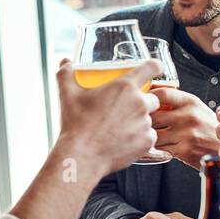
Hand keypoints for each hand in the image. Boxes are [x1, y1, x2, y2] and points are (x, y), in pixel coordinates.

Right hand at [56, 59, 160, 175]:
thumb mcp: (67, 94)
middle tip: (125, 109)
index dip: (155, 67)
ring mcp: (145, 123)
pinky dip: (140, 138)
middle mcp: (140, 103)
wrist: (81, 156)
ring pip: (149, 118)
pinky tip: (124, 140)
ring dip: (140, 121)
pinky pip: (149, 136)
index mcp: (125, 86)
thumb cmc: (75, 124)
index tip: (154, 70)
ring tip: (120, 128)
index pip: (152, 67)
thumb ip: (65, 74)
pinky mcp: (147, 142)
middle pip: (153, 97)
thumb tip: (64, 62)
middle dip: (143, 102)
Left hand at [150, 87, 219, 167]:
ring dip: (150, 135)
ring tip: (151, 134)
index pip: (162, 93)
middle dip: (144, 119)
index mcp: (191, 102)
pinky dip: (158, 147)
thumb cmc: (208, 128)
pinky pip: (160, 148)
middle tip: (141, 122)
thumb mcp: (197, 108)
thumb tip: (150, 96)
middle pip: (153, 115)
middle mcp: (189, 116)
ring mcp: (187, 134)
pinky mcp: (184, 150)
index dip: (149, 97)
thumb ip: (177, 103)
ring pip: (154, 133)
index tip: (143, 101)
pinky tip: (161, 145)